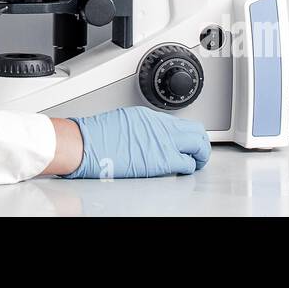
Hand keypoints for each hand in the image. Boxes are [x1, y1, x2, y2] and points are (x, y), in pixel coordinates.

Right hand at [60, 105, 211, 177]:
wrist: (87, 145)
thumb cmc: (96, 137)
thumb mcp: (123, 122)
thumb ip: (142, 129)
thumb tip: (149, 138)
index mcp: (149, 117)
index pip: (181, 124)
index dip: (187, 135)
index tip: (187, 143)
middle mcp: (160, 127)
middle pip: (195, 131)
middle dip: (201, 143)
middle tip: (199, 153)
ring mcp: (163, 142)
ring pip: (198, 144)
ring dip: (200, 155)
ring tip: (195, 162)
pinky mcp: (162, 160)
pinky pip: (187, 163)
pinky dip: (189, 167)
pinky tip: (183, 170)